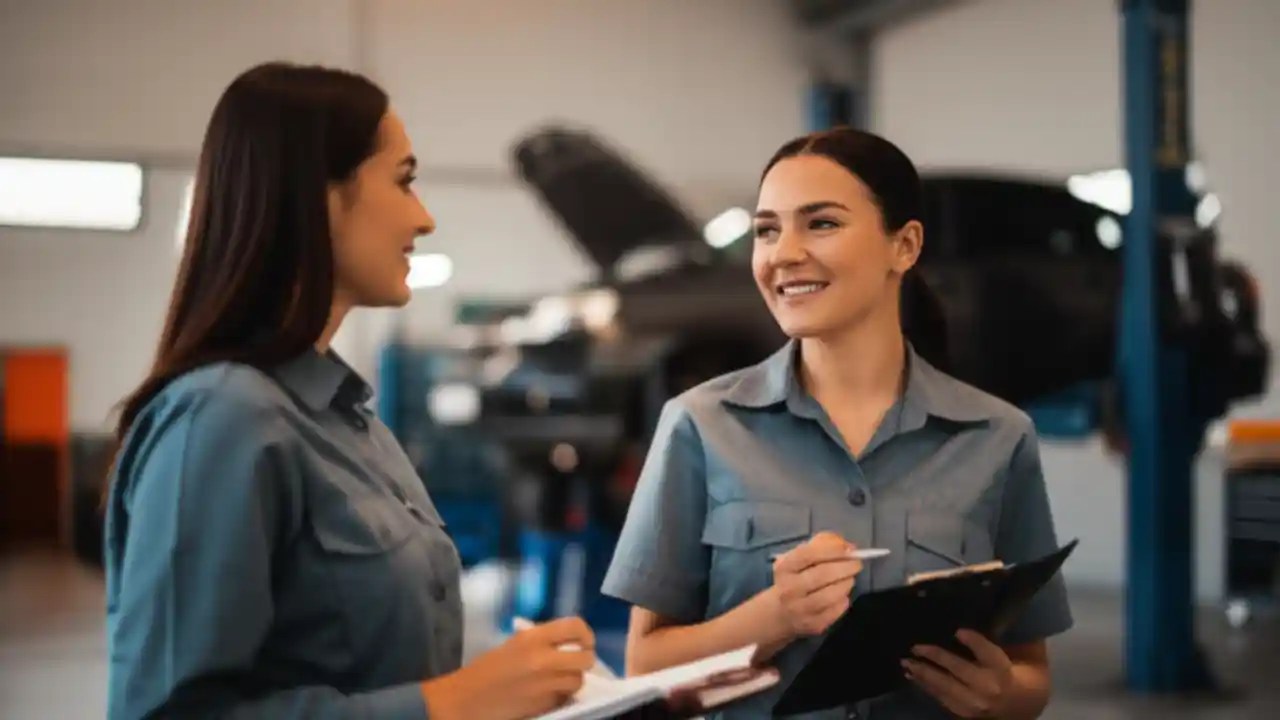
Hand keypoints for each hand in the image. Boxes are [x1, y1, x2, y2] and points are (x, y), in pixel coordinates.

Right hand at [422, 617, 595, 719]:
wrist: (467, 699)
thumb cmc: (487, 668)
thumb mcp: (514, 644)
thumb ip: (541, 640)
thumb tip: (568, 641)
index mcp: (533, 638)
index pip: (574, 626)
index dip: (586, 634)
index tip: (583, 641)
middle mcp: (543, 660)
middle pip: (586, 658)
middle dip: (584, 660)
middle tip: (576, 662)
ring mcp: (546, 685)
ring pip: (578, 680)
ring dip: (573, 679)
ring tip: (559, 679)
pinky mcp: (545, 706)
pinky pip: (565, 697)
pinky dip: (562, 695)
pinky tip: (548, 692)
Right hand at [771, 532, 863, 637]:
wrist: (780, 614)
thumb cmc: (794, 579)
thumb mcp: (798, 559)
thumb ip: (820, 546)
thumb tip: (848, 546)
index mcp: (784, 568)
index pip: (808, 555)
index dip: (831, 550)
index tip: (849, 549)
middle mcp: (789, 589)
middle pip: (823, 574)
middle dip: (846, 567)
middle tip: (857, 563)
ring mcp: (800, 610)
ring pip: (832, 594)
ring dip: (847, 583)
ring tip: (849, 579)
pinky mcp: (813, 625)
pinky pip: (837, 610)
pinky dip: (844, 600)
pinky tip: (841, 595)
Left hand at [903, 629, 1014, 718]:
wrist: (1014, 703)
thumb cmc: (1001, 669)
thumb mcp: (997, 652)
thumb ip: (980, 641)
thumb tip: (954, 629)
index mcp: (1001, 666)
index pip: (988, 652)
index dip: (974, 640)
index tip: (958, 631)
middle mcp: (990, 687)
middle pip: (960, 670)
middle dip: (935, 657)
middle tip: (915, 647)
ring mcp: (976, 703)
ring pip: (946, 687)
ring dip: (923, 674)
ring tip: (906, 663)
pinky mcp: (965, 713)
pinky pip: (941, 698)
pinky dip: (926, 686)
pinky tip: (913, 676)